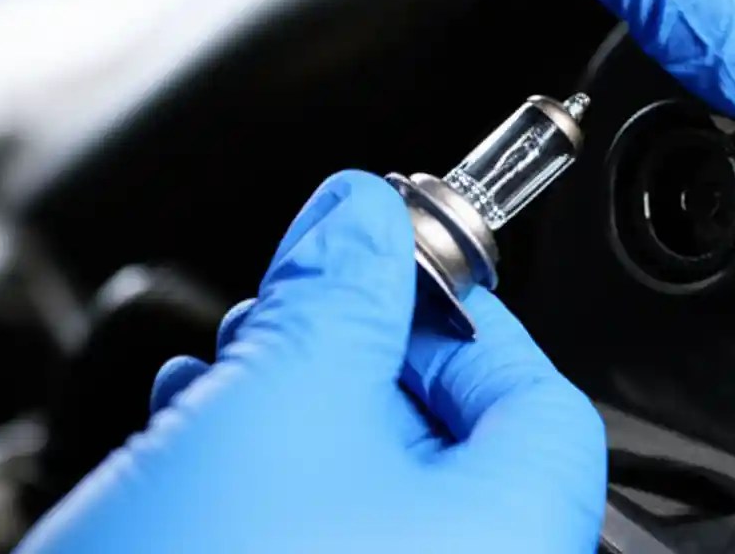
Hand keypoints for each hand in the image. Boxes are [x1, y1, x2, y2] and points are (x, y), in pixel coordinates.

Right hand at [15, 171, 606, 552]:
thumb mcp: (281, 401)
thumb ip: (341, 289)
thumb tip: (361, 212)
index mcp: (514, 534)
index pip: (537, 395)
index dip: (463, 315)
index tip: (392, 267)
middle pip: (449, 437)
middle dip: (357, 354)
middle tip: (295, 309)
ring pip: (371, 488)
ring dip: (296, 407)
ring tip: (223, 371)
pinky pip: (323, 536)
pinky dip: (268, 477)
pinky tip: (197, 439)